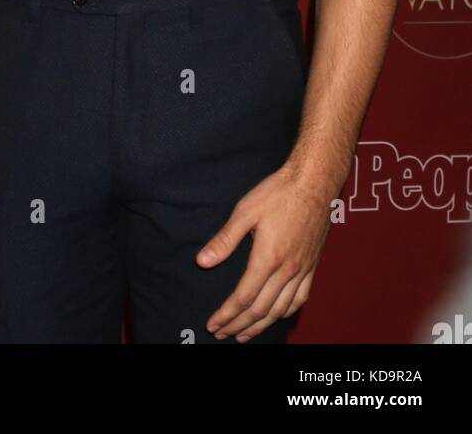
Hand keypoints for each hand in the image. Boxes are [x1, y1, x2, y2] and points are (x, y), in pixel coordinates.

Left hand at [197, 162, 333, 340]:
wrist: (314, 183)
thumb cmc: (278, 193)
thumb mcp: (245, 211)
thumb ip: (224, 240)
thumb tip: (203, 262)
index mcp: (268, 259)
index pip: (243, 298)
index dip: (226, 314)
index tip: (213, 324)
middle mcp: (287, 271)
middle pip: (260, 310)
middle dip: (239, 325)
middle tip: (222, 334)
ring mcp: (302, 270)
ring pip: (280, 310)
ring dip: (260, 326)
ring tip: (244, 334)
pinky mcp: (312, 266)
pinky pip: (300, 299)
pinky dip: (285, 313)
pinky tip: (276, 316)